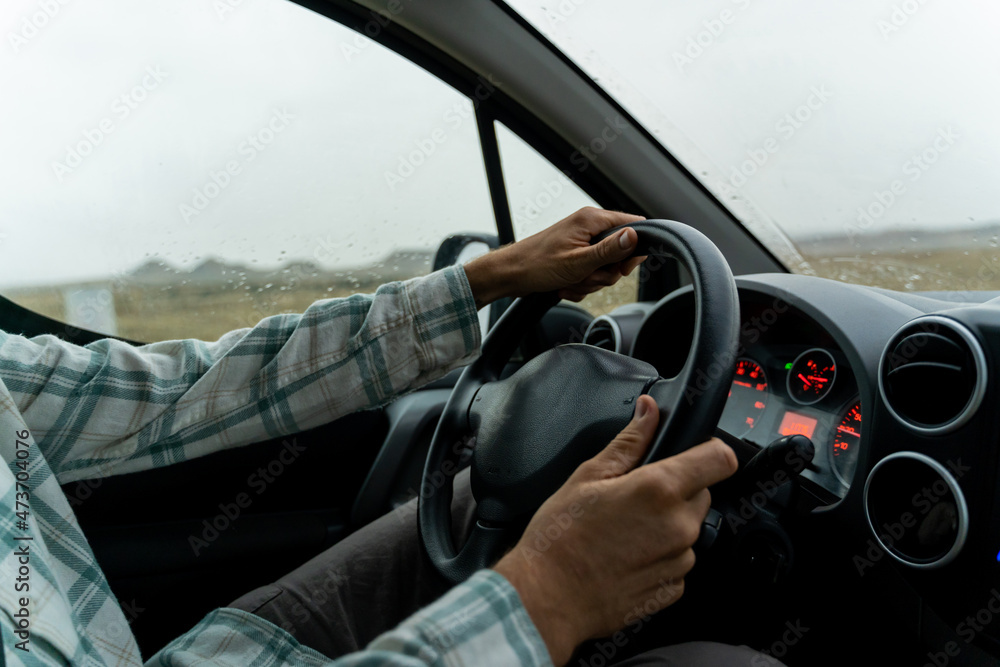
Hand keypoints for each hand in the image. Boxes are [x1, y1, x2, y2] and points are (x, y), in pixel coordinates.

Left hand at [464, 207, 645, 307]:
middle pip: (620, 253)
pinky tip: (565, 284)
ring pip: (605, 268)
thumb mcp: (579, 261)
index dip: (633, 250)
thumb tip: (635, 236)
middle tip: (586, 276)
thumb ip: (609, 250)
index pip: (633, 226)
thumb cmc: (537, 265)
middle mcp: (588, 227)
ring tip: (570, 280)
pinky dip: (580, 284)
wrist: (510, 275)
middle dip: (605, 272)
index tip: (622, 268)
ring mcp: (582, 242)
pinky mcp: (575, 256)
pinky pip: (591, 274)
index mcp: (592, 220)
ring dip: (590, 281)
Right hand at [493, 395, 737, 665]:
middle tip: (634, 497)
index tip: (693, 453)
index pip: (720, 459)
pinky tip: (626, 556)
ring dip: (668, 525)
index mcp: (660, 489)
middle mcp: (679, 525)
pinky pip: (678, 562)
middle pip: (702, 493)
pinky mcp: (671, 589)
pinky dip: (660, 557)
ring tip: (624, 532)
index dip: (709, 451)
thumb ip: (629, 441)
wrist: (546, 598)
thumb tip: (649, 411)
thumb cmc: (560, 537)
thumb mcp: (589, 476)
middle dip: (677, 490)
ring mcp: (678, 561)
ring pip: (689, 529)